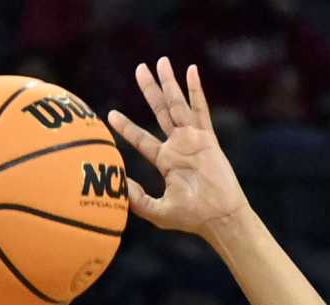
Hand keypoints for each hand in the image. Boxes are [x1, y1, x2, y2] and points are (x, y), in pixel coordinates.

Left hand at [106, 58, 250, 238]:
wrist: (218, 219)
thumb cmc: (191, 219)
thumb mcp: (156, 211)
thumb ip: (136, 199)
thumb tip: (116, 184)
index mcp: (166, 161)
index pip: (141, 138)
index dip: (126, 127)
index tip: (111, 114)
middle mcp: (179, 146)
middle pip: (160, 111)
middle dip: (150, 90)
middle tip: (140, 68)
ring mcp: (193, 140)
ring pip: (178, 105)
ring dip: (169, 83)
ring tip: (161, 61)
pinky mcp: (207, 139)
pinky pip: (200, 110)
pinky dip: (195, 91)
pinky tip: (191, 71)